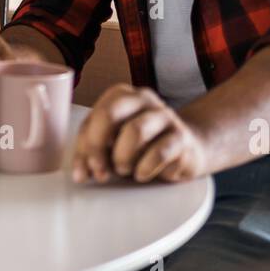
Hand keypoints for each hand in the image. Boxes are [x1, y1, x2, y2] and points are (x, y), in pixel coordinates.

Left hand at [72, 84, 208, 183]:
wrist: (187, 149)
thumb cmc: (144, 146)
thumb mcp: (115, 143)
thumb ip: (95, 151)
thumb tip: (82, 172)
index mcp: (122, 96)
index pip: (94, 116)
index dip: (85, 146)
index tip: (83, 172)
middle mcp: (143, 100)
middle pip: (109, 113)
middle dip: (97, 146)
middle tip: (99, 171)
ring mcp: (164, 116)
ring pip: (134, 131)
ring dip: (122, 158)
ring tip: (124, 170)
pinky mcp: (181, 137)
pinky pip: (159, 152)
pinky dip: (144, 169)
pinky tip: (142, 174)